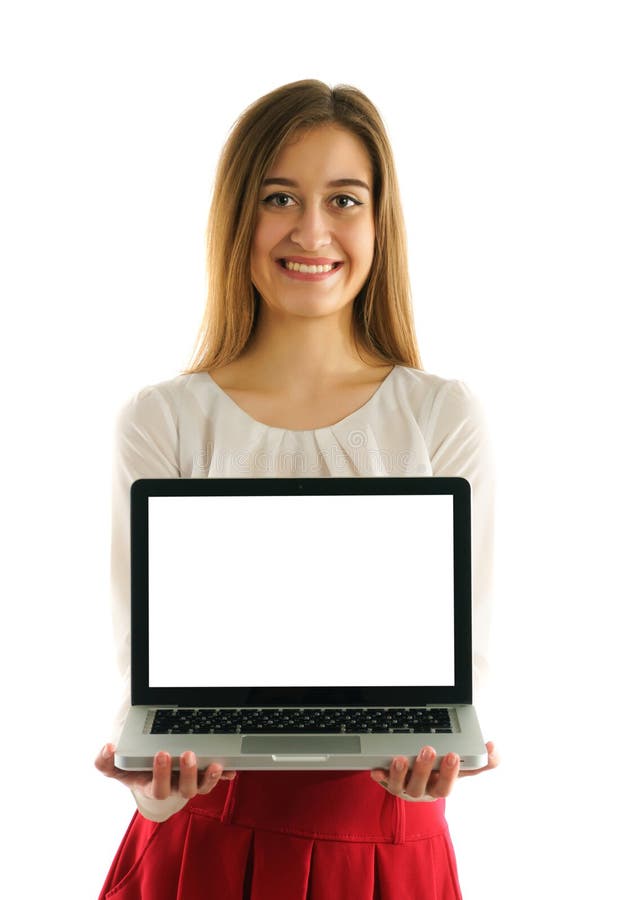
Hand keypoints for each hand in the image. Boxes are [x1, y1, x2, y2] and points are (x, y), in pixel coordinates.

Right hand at [94, 743, 236, 800]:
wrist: (149, 775)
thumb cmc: (134, 769)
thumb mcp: (117, 768)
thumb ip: (105, 762)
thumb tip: (107, 748)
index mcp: (154, 788)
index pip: (158, 787)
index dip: (160, 774)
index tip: (161, 752)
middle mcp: (175, 788)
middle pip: (184, 790)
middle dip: (186, 773)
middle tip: (187, 753)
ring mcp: (191, 783)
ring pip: (202, 787)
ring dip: (209, 777)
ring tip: (214, 764)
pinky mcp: (203, 776)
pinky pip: (215, 779)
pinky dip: (224, 775)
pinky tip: (231, 769)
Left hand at [370, 741, 498, 801]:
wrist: (417, 779)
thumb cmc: (441, 771)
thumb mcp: (461, 767)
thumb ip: (480, 761)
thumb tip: (494, 749)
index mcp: (442, 785)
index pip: (450, 782)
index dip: (452, 772)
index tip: (453, 754)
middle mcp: (424, 790)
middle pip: (425, 785)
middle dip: (426, 768)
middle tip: (428, 748)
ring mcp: (405, 787)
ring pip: (401, 786)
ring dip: (400, 772)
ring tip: (400, 757)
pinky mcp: (388, 782)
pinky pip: (381, 782)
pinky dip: (379, 776)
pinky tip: (375, 769)